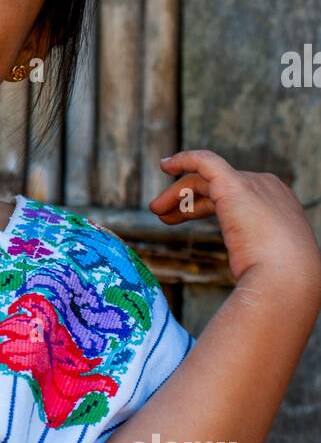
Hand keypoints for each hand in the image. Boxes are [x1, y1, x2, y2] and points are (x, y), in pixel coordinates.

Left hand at [148, 148, 320, 288]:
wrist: (286, 278)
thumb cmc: (278, 282)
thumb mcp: (269, 264)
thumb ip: (256, 255)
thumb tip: (244, 270)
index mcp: (279, 205)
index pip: (234, 197)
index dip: (203, 205)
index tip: (182, 218)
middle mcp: (267, 189)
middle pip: (217, 187)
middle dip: (187, 200)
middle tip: (164, 216)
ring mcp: (252, 183)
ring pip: (205, 180)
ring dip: (177, 194)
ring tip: (156, 210)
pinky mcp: (233, 183)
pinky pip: (205, 161)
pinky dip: (185, 159)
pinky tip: (166, 165)